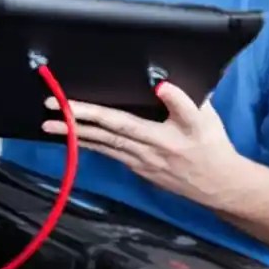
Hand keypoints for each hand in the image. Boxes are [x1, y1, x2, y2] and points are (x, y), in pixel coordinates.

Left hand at [41, 82, 244, 207]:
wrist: (219, 185)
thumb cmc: (211, 146)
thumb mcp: (206, 120)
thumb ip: (185, 101)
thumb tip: (163, 83)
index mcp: (163, 137)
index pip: (124, 122)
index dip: (96, 113)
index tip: (75, 103)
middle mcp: (146, 151)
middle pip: (105, 133)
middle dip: (76, 121)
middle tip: (51, 109)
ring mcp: (138, 162)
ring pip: (101, 145)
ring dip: (74, 135)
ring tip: (49, 125)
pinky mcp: (136, 168)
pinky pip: (108, 154)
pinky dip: (88, 145)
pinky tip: (71, 138)